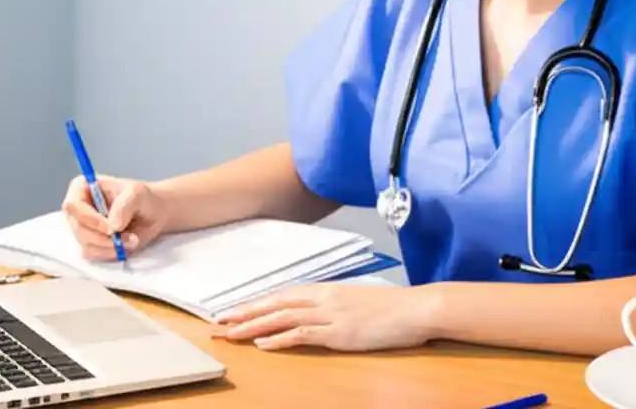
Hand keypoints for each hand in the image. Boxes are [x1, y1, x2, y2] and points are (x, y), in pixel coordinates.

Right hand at [61, 176, 172, 260]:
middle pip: (78, 228)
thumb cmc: (143, 197)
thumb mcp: (138, 193)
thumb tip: (112, 226)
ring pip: (85, 244)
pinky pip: (93, 255)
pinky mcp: (90, 244)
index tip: (112, 229)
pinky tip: (124, 246)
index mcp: (81, 188)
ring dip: (110, 246)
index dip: (91, 220)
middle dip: (104, 237)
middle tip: (129, 238)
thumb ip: (124, 206)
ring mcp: (82, 228)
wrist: (154, 213)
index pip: (73, 207)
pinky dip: (110, 253)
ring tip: (132, 239)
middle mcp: (77, 209)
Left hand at [211, 283, 436, 351]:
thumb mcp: (356, 302)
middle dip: (244, 314)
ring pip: (282, 317)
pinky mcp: (340, 331)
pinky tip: (263, 344)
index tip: (233, 311)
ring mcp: (331, 314)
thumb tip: (315, 314)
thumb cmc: (392, 308)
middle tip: (218, 323)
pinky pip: (303, 333)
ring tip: (230, 335)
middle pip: (275, 304)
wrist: (417, 308)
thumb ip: (333, 306)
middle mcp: (324, 298)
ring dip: (253, 327)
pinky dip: (280, 338)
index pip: (282, 295)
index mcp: (326, 290)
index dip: (255, 303)